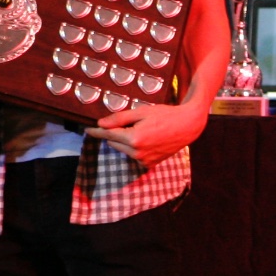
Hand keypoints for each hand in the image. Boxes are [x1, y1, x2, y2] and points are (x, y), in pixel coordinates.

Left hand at [88, 100, 206, 166]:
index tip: (87, 130)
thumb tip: (101, 124)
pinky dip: (135, 148)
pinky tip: (148, 139)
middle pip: (114, 142)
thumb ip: (120, 118)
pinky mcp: (149, 164)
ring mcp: (143, 160)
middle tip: (131, 122)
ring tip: (142, 129)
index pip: (108, 134)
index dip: (97, 131)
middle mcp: (137, 152)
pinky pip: (133, 155)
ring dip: (125, 140)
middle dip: (116, 132)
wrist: (187, 126)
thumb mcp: (141, 111)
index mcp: (134, 138)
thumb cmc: (165, 115)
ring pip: (123, 149)